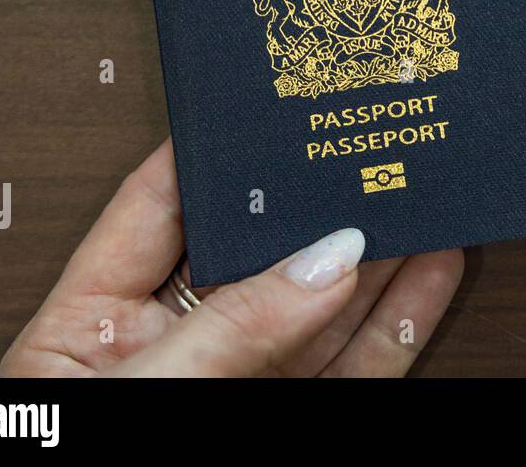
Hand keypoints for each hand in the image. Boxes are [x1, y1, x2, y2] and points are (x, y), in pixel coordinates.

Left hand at [0, 140, 462, 376]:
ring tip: (426, 199)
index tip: (269, 105)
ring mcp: (242, 387)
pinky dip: (403, 319)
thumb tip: (322, 261)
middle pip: (258, 252)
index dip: (213, 153)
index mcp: (92, 326)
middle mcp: (172, 350)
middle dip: (318, 202)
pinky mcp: (295, 420)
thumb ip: (232, 331)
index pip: (156, 209)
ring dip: (380, 252)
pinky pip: (357, 367)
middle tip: (372, 153)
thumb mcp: (145, 397)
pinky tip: (433, 273)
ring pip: (322, 304)